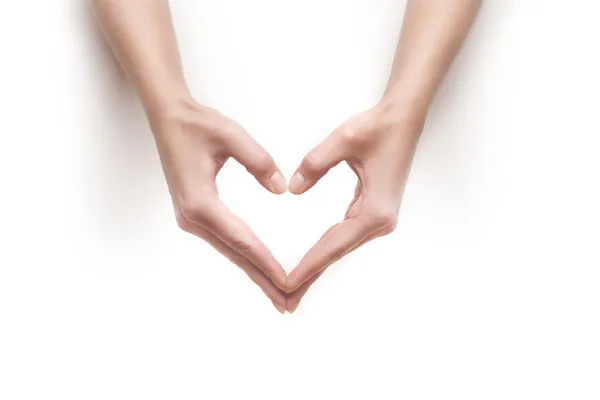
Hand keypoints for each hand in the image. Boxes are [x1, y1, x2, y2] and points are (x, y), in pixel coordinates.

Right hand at [149, 98, 288, 312]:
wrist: (168, 118)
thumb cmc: (197, 124)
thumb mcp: (231, 135)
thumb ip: (259, 161)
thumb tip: (281, 189)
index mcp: (200, 203)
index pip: (242, 240)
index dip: (266, 262)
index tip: (287, 281)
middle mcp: (193, 218)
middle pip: (235, 255)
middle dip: (263, 280)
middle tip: (288, 304)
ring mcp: (191, 219)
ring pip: (230, 252)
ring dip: (254, 272)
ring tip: (278, 293)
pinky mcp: (195, 215)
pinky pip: (224, 241)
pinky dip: (244, 257)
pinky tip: (257, 267)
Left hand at [285, 100, 423, 311]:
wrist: (403, 119)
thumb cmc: (378, 127)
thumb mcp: (343, 139)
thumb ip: (315, 164)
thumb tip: (293, 190)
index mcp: (375, 211)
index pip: (333, 244)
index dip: (309, 265)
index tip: (288, 283)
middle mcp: (380, 221)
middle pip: (337, 253)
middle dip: (310, 275)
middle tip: (285, 300)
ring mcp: (379, 219)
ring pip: (340, 247)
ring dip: (318, 265)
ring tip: (294, 286)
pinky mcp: (374, 212)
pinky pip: (344, 236)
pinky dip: (326, 249)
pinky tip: (312, 260)